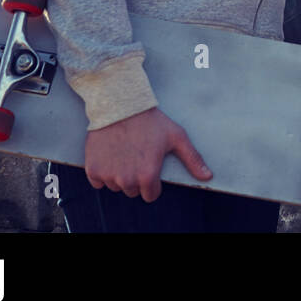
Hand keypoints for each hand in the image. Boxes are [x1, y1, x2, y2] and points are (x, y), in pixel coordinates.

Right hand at [83, 107, 210, 201]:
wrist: (120, 105)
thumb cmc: (151, 120)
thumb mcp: (176, 136)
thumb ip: (192, 159)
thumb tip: (208, 176)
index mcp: (148, 175)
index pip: (150, 195)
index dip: (152, 181)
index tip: (151, 165)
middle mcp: (127, 180)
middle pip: (133, 191)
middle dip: (136, 178)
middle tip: (137, 155)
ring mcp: (108, 175)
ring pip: (116, 186)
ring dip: (119, 175)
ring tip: (124, 152)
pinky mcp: (93, 169)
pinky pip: (98, 182)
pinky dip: (102, 172)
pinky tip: (110, 155)